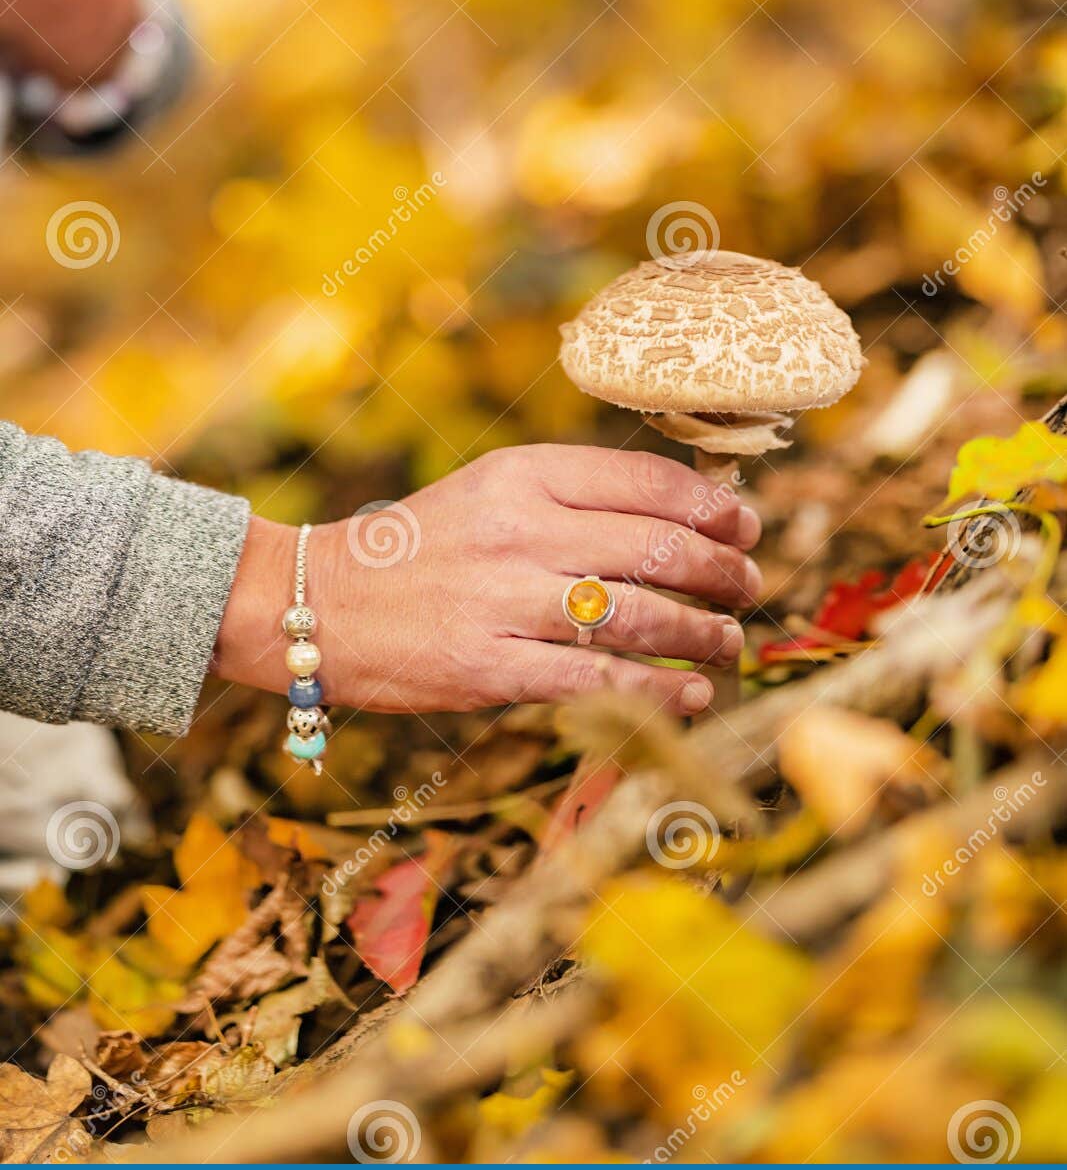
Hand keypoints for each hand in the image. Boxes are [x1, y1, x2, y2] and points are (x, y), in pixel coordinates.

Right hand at [215, 446, 761, 717]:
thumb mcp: (489, 492)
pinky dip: (658, 692)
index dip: (714, 507)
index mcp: (522, 473)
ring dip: (703, 633)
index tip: (744, 526)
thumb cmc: (418, 549)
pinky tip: (689, 696)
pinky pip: (599, 681)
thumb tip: (679, 518)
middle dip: (723, 570)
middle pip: (658, 547)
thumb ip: (571, 498)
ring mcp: (506, 601)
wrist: (318, 602)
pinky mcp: (491, 668)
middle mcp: (520, 530)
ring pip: (640, 615)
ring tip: (728, 641)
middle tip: (748, 585)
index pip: (647, 481)